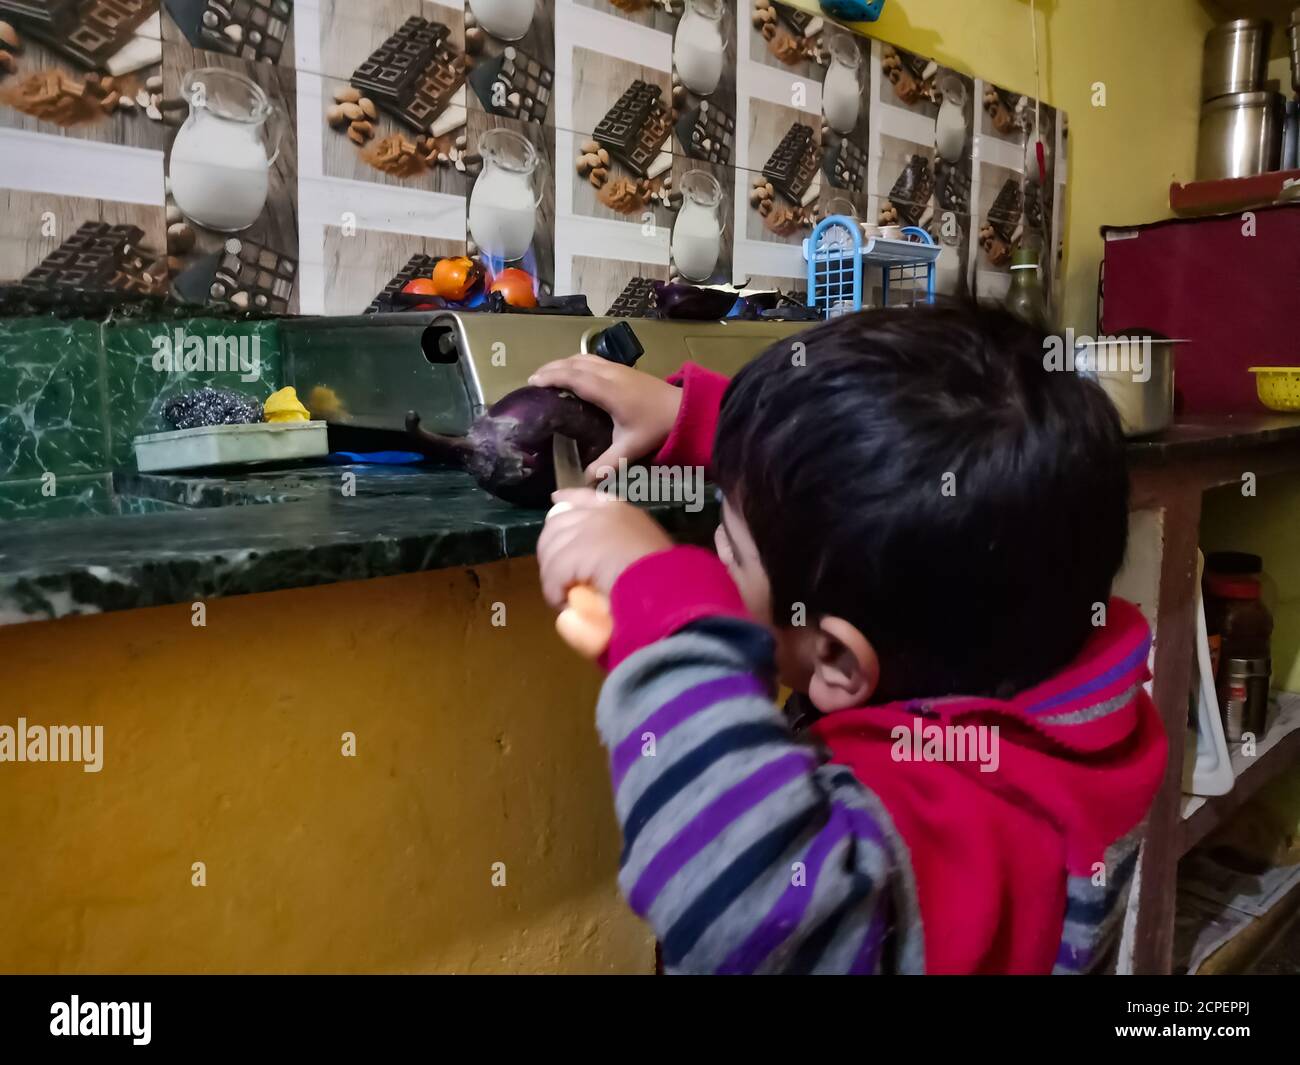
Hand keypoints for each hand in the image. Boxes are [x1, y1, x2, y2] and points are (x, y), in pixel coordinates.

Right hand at [528, 355, 682, 482]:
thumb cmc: (657, 427)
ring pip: (584, 358)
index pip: (573, 378)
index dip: (551, 377)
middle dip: (552, 368)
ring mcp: (618, 368)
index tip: (532, 382)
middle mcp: (610, 374)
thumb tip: (584, 481)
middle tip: (534, 378)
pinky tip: (575, 372)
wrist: (686, 409)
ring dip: (564, 363)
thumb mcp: (630, 448)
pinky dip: (577, 363)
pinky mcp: (625, 369)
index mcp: (608, 391)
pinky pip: (594, 359)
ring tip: (549, 373)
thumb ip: (606, 464)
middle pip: (575, 363)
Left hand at [537, 488, 672, 608]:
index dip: (568, 499)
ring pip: (551, 549)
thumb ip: (624, 545)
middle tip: (556, 575)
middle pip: (558, 522)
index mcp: (621, 510)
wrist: (667, 589)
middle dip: (550, 547)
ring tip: (563, 595)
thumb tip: (603, 561)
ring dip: (552, 575)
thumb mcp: (646, 549)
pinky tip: (563, 602)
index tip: (556, 501)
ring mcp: (587, 529)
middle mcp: (601, 513)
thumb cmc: (664, 576)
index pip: (585, 496)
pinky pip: (553, 574)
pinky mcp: (575, 551)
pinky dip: (554, 592)